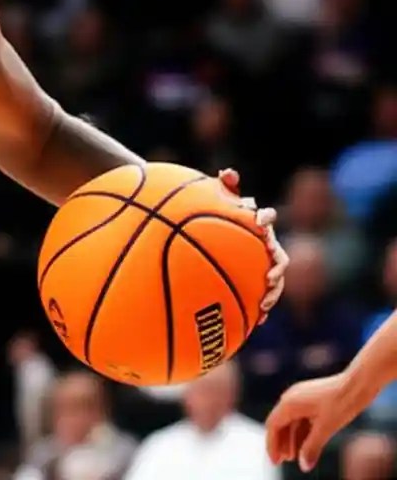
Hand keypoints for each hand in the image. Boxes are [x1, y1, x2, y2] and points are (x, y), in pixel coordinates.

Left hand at [219, 168, 286, 323]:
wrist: (214, 237)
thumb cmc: (218, 215)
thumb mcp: (219, 202)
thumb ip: (225, 187)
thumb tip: (228, 171)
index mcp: (255, 224)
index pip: (266, 218)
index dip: (265, 219)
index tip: (257, 223)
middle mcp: (264, 244)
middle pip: (278, 257)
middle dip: (277, 269)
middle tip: (270, 277)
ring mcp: (263, 265)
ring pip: (275, 281)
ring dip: (273, 293)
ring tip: (265, 305)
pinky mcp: (257, 282)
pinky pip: (263, 297)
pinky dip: (262, 308)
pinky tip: (256, 322)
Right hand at [265, 372, 372, 470]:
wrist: (359, 382)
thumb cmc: (342, 402)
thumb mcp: (326, 428)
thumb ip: (312, 447)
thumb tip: (303, 466)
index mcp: (289, 403)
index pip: (273, 427)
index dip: (272, 445)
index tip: (276, 462)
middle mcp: (290, 398)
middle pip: (279, 423)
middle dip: (280, 443)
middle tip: (283, 461)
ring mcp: (300, 396)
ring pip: (290, 421)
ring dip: (290, 438)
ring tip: (294, 455)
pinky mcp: (310, 397)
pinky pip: (300, 416)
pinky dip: (300, 430)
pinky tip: (306, 442)